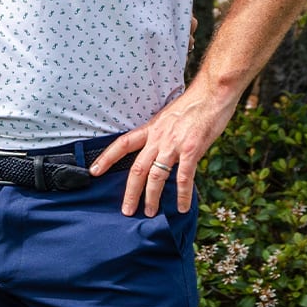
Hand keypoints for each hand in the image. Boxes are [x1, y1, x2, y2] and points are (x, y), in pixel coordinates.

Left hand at [87, 73, 242, 217]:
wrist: (212, 94)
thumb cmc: (193, 105)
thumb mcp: (168, 118)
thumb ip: (161, 135)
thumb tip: (158, 151)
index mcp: (151, 129)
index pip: (122, 145)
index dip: (106, 158)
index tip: (93, 172)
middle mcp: (158, 138)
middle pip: (137, 169)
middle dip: (130, 192)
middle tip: (126, 210)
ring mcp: (174, 145)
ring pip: (156, 176)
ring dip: (152, 197)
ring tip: (150, 213)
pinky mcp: (192, 150)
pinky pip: (184, 178)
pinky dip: (183, 195)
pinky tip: (182, 207)